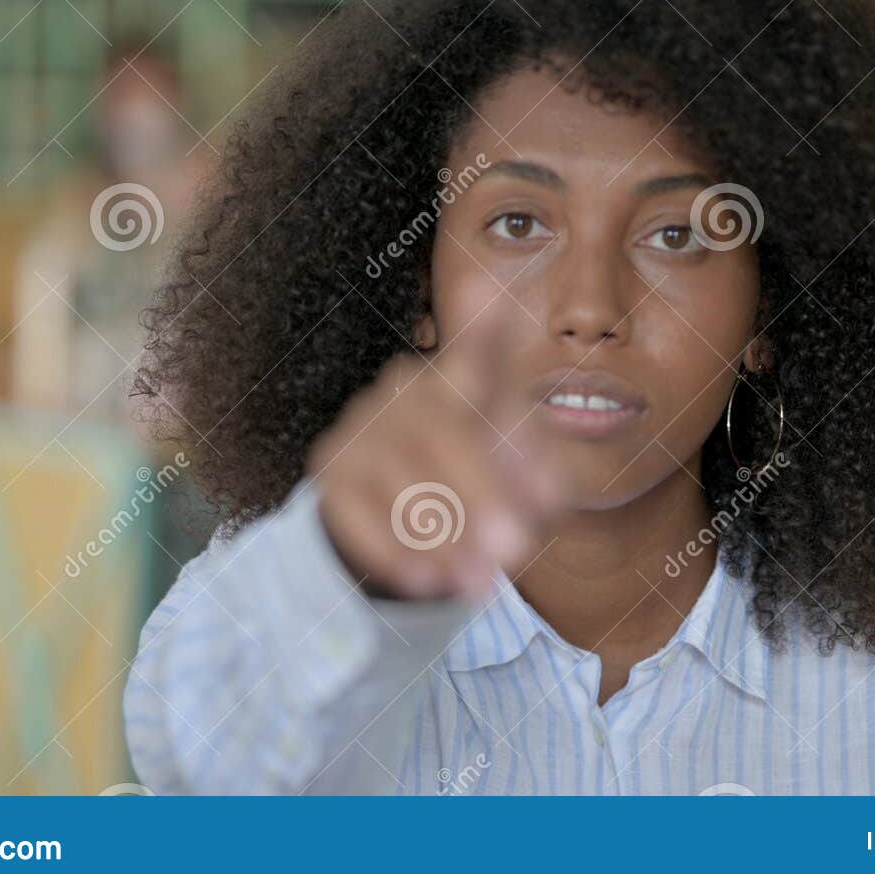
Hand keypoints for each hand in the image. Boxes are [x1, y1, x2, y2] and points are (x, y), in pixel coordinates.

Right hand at [306, 305, 564, 600]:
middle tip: (515, 549)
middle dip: (480, 492)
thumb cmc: (481, 491)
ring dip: (442, 533)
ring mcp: (363, 426)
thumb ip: (540, 485)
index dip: (483, 329)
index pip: (477, 355)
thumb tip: (544, 496)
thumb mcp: (523, 488)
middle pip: (441, 430)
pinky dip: (395, 549)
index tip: (489, 290)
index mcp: (464, 384)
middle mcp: (409, 391)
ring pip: (397, 472)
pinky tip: (429, 582)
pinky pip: (356, 509)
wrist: (409, 528)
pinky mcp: (331, 471)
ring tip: (482, 583)